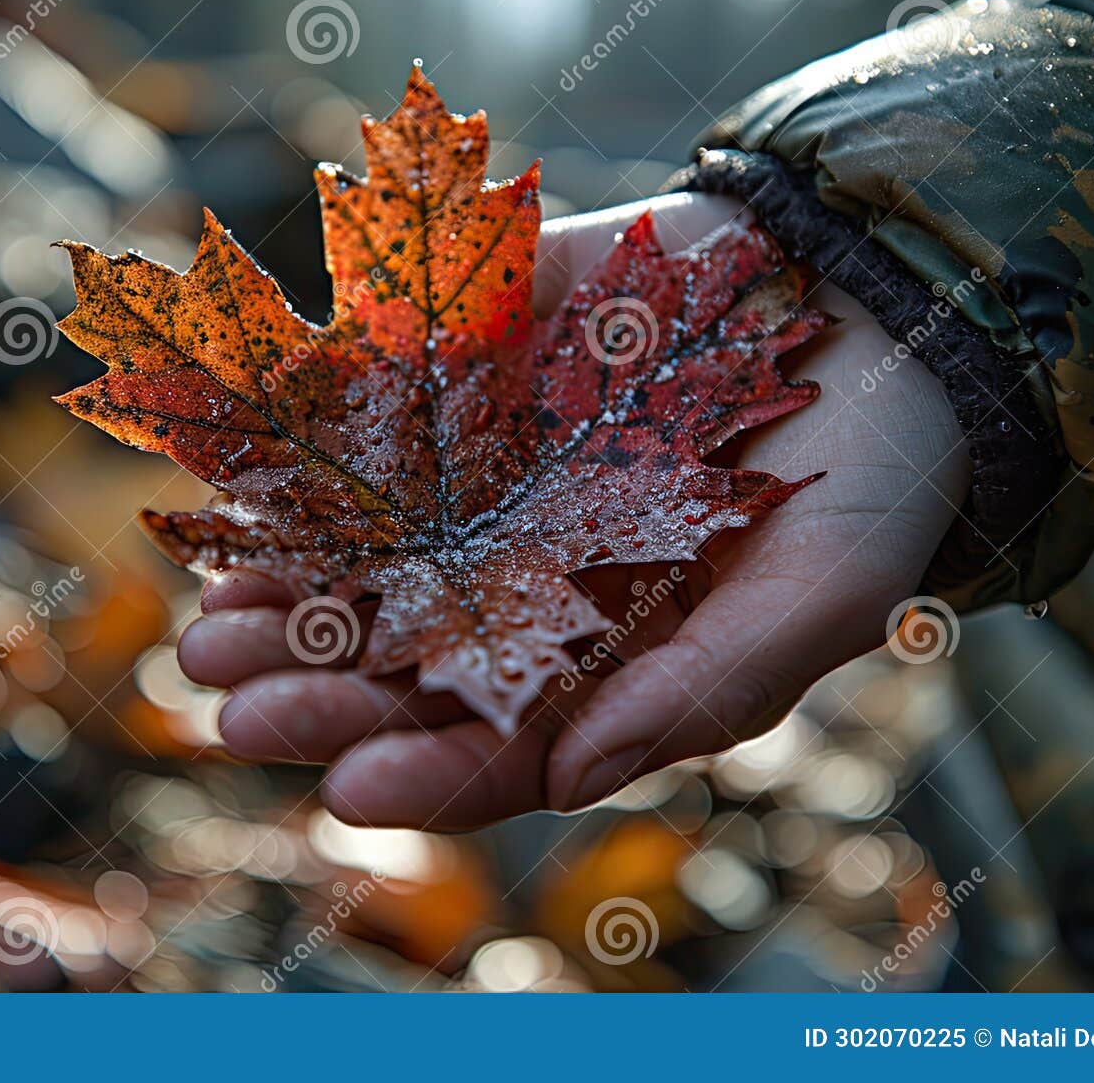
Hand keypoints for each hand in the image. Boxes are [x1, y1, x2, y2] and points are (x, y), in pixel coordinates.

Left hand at [177, 192, 967, 829]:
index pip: (499, 743)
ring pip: (368, 552)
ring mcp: (492, 483)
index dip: (426, 771)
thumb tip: (564, 783)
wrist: (878, 304)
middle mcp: (529, 583)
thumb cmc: (868, 473)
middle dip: (321, 691)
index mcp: (604, 661)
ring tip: (214, 623)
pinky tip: (233, 487)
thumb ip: (701, 690)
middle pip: (404, 659)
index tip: (353, 791)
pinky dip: (301, 450)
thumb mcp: (815, 594)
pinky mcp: (471, 375)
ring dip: (287, 590)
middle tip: (235, 708)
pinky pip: (370, 416)